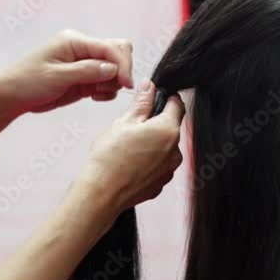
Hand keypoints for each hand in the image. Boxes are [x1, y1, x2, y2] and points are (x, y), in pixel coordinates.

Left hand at [0, 29, 133, 114]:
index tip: (126, 84)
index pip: (111, 47)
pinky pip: (108, 82)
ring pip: (115, 70)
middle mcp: (83, 50)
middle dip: (120, 72)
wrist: (11, 96)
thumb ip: (87, 71)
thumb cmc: (27, 82)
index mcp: (75, 41)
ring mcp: (85, 64)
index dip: (123, 64)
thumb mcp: (56, 76)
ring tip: (94, 93)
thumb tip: (114, 69)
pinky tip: (93, 96)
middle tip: (110, 89)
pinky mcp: (86, 78)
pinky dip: (107, 91)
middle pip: (118, 54)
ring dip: (112, 84)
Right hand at [72, 80, 184, 226]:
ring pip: (165, 148)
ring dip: (152, 144)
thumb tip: (150, 87)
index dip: (167, 98)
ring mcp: (170, 169)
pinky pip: (159, 165)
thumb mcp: (124, 122)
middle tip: (133, 127)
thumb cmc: (109, 157)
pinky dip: (148, 161)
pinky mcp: (161, 183)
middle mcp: (175, 151)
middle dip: (155, 124)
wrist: (101, 192)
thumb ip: (142, 103)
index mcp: (168, 130)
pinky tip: (130, 163)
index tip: (158, 97)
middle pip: (171, 128)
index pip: (178, 105)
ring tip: (128, 148)